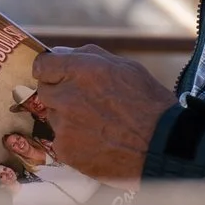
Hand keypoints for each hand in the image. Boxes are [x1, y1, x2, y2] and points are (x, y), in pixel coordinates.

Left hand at [27, 46, 176, 186]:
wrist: (162, 146)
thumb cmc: (149, 103)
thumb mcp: (126, 67)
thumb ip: (88, 57)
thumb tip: (60, 53)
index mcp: (82, 70)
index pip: (42, 65)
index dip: (49, 70)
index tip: (54, 75)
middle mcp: (68, 96)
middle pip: (45, 91)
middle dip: (60, 94)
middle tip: (85, 103)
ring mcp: (64, 125)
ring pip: (54, 117)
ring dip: (68, 119)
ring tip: (99, 125)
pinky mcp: (66, 150)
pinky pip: (61, 141)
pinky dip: (75, 142)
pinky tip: (98, 142)